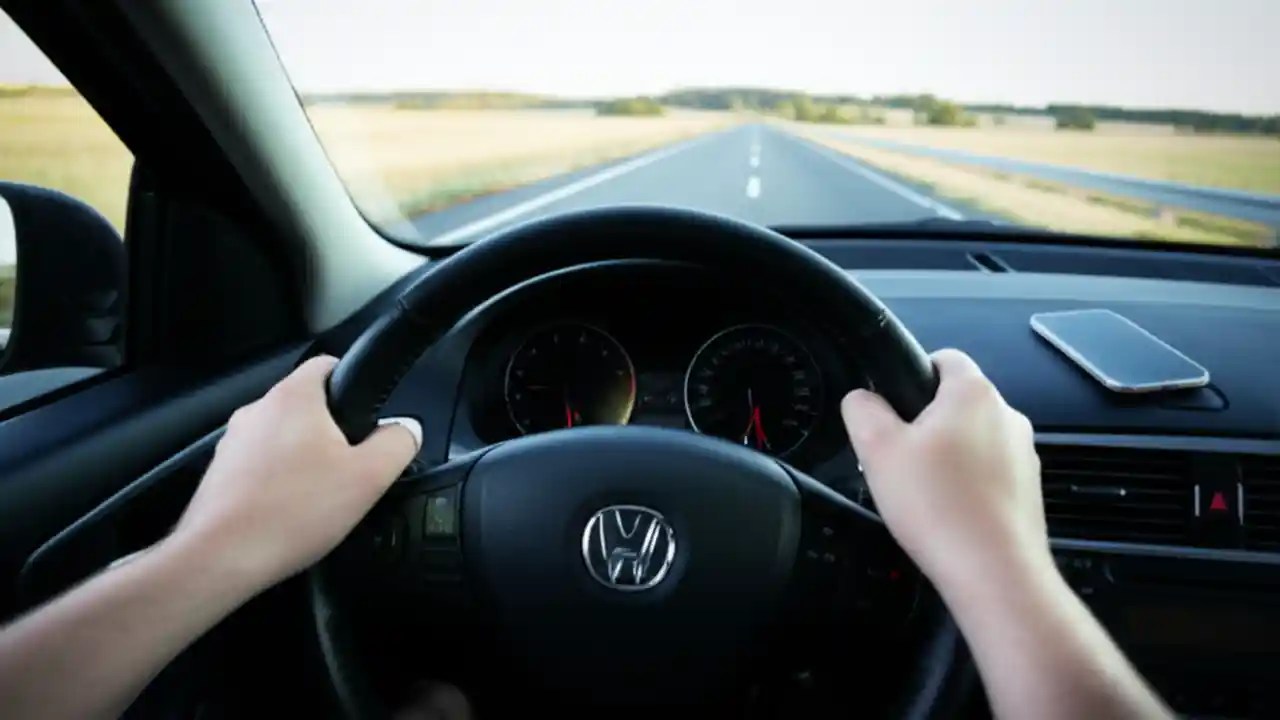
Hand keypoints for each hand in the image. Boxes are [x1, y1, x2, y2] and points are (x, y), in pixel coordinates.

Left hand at [169, 355, 420, 590]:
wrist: (220, 558)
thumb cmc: (295, 511)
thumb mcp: (369, 478)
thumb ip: (397, 444)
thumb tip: (406, 430)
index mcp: (293, 397)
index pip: (328, 364)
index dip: (354, 383)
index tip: (368, 416)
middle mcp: (257, 410)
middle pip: (307, 406)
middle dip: (331, 432)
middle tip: (352, 469)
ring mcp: (231, 442)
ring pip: (282, 438)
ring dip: (302, 459)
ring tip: (319, 499)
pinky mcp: (218, 473)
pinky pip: (259, 466)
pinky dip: (277, 482)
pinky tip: (289, 513)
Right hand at [840, 349, 1047, 593]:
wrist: (994, 572)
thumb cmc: (934, 504)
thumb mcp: (876, 449)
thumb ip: (862, 410)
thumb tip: (863, 399)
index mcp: (973, 392)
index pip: (943, 358)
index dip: (912, 375)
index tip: (891, 410)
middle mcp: (1008, 415)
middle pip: (957, 403)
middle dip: (926, 424)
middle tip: (897, 459)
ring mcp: (1025, 454)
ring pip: (974, 440)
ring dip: (948, 456)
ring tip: (921, 495)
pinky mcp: (1030, 490)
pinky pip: (990, 473)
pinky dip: (969, 485)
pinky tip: (948, 515)